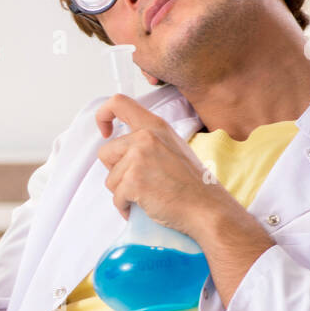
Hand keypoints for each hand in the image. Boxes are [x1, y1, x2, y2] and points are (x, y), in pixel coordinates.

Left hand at [94, 93, 233, 239]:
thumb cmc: (192, 184)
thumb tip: (123, 150)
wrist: (206, 207)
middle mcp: (144, 137)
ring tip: (148, 196)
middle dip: (116, 171)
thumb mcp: (172, 147)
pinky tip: (145, 207)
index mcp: (154, 126)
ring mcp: (138, 158)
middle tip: (140, 182)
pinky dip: (126, 207)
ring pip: (110, 179)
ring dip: (123, 192)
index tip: (106, 132)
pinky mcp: (133, 181)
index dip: (104, 115)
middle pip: (106, 152)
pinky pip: (116, 198)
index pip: (118, 103)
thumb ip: (148, 141)